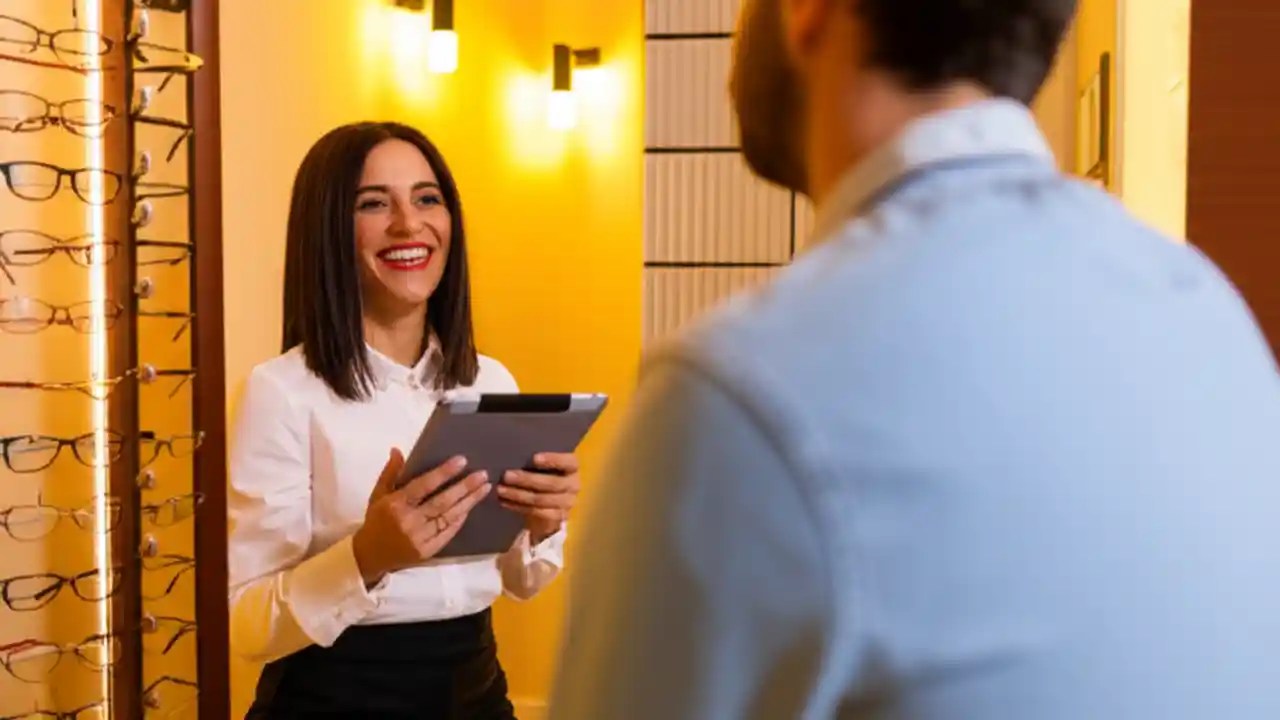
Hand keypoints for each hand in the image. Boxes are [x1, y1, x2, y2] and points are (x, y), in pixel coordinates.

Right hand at [352, 449, 490, 585]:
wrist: (371, 556)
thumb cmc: (376, 521)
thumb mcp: (378, 495)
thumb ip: (390, 473)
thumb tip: (398, 450)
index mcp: (395, 505)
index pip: (422, 486)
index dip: (443, 473)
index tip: (462, 460)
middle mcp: (408, 521)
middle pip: (441, 502)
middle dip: (464, 487)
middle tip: (482, 474)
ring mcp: (420, 538)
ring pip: (449, 517)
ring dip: (469, 502)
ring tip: (485, 488)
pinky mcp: (428, 551)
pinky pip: (448, 532)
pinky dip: (460, 519)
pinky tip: (471, 506)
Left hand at [497, 452, 580, 544]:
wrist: (546, 505)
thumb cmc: (541, 475)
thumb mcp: (541, 466)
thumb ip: (533, 460)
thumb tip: (511, 454)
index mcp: (572, 467)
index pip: (568, 462)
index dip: (553, 460)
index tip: (534, 458)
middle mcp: (574, 484)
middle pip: (552, 483)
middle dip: (527, 479)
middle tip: (506, 475)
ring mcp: (567, 503)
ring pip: (541, 499)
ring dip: (518, 494)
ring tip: (500, 489)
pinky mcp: (557, 517)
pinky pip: (536, 512)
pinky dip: (518, 506)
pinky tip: (504, 502)